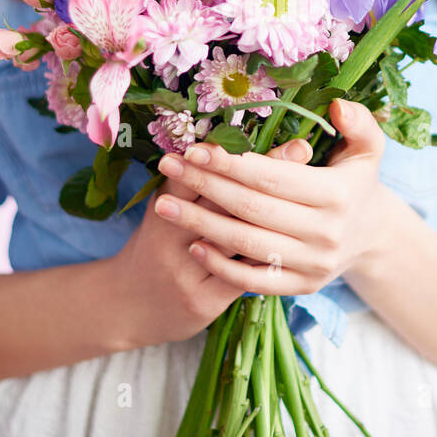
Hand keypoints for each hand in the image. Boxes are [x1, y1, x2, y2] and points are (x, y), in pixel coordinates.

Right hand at [110, 138, 311, 348]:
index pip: (201, 169)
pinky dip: (266, 258)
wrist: (126, 305)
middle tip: (302, 149)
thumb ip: (200, 177)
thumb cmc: (159, 243)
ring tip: (310, 197)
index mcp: (162, 202)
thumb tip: (253, 144)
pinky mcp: (201, 302)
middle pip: (223, 199)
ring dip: (274, 216)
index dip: (237, 151)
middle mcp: (170, 235)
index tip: (273, 131)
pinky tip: (294, 243)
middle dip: (265, 173)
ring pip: (236, 239)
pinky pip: (242, 277)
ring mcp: (184, 271)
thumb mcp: (166, 204)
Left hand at [154, 99, 395, 296]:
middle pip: (251, 208)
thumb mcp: (367, 148)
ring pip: (247, 244)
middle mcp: (326, 233)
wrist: (371, 236)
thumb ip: (359, 122)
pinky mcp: (303, 287)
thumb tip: (337, 106)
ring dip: (200, 225)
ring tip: (163, 206)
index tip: (194, 149)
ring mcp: (314, 265)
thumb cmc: (356, 182)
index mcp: (337, 194)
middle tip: (167, 167)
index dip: (231, 163)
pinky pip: (255, 280)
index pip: (272, 177)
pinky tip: (193, 245)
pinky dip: (222, 266)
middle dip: (204, 186)